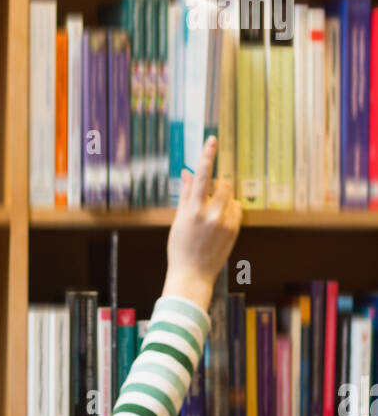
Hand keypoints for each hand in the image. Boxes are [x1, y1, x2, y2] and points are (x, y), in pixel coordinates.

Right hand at [162, 135, 242, 310]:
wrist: (192, 276)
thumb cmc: (181, 249)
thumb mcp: (178, 221)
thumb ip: (186, 195)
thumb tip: (189, 172)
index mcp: (192, 210)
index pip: (202, 176)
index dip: (207, 156)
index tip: (212, 140)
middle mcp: (210, 214)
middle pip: (223, 184)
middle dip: (218, 186)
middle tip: (208, 199)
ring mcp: (224, 223)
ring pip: (231, 196)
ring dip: (224, 198)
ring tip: (212, 214)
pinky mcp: (234, 230)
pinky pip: (237, 209)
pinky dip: (231, 210)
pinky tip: (220, 223)